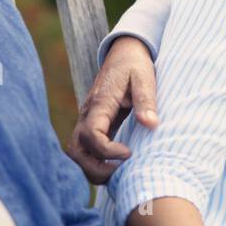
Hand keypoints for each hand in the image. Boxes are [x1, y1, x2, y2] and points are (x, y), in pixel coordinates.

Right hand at [66, 36, 159, 183]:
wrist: (124, 52)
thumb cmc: (135, 64)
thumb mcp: (144, 76)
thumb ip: (146, 100)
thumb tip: (150, 124)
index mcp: (100, 102)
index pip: (91, 134)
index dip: (106, 150)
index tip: (129, 153)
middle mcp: (88, 113)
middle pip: (75, 149)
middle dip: (94, 168)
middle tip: (120, 172)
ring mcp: (87, 120)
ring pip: (76, 152)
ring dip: (92, 168)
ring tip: (118, 173)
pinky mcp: (93, 124)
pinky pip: (85, 149)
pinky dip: (95, 162)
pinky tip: (116, 166)